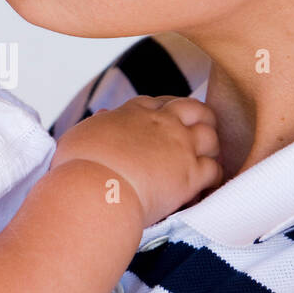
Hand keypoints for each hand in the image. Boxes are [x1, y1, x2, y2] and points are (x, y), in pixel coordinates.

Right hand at [51, 95, 222, 227]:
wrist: (96, 190)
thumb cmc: (79, 167)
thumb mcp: (80, 134)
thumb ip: (97, 124)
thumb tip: (105, 116)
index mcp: (134, 112)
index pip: (158, 102)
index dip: (166, 110)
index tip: (165, 120)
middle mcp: (161, 123)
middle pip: (193, 109)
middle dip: (199, 117)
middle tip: (198, 130)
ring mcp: (179, 147)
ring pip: (210, 136)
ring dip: (210, 146)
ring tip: (207, 157)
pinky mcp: (191, 175)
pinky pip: (214, 170)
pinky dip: (213, 177)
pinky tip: (209, 185)